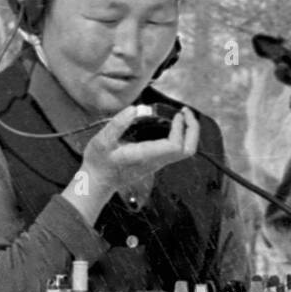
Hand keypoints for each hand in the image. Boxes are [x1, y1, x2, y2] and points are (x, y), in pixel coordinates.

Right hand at [62, 105, 198, 224]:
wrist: (97, 182)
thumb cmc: (99, 163)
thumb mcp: (101, 141)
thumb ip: (117, 124)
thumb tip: (134, 109)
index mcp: (145, 156)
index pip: (175, 146)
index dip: (180, 129)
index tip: (175, 115)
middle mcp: (156, 161)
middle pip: (188, 150)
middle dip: (192, 130)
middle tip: (185, 112)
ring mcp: (158, 163)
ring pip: (185, 151)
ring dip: (188, 132)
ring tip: (181, 115)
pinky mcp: (156, 161)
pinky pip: (177, 150)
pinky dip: (181, 135)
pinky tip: (171, 124)